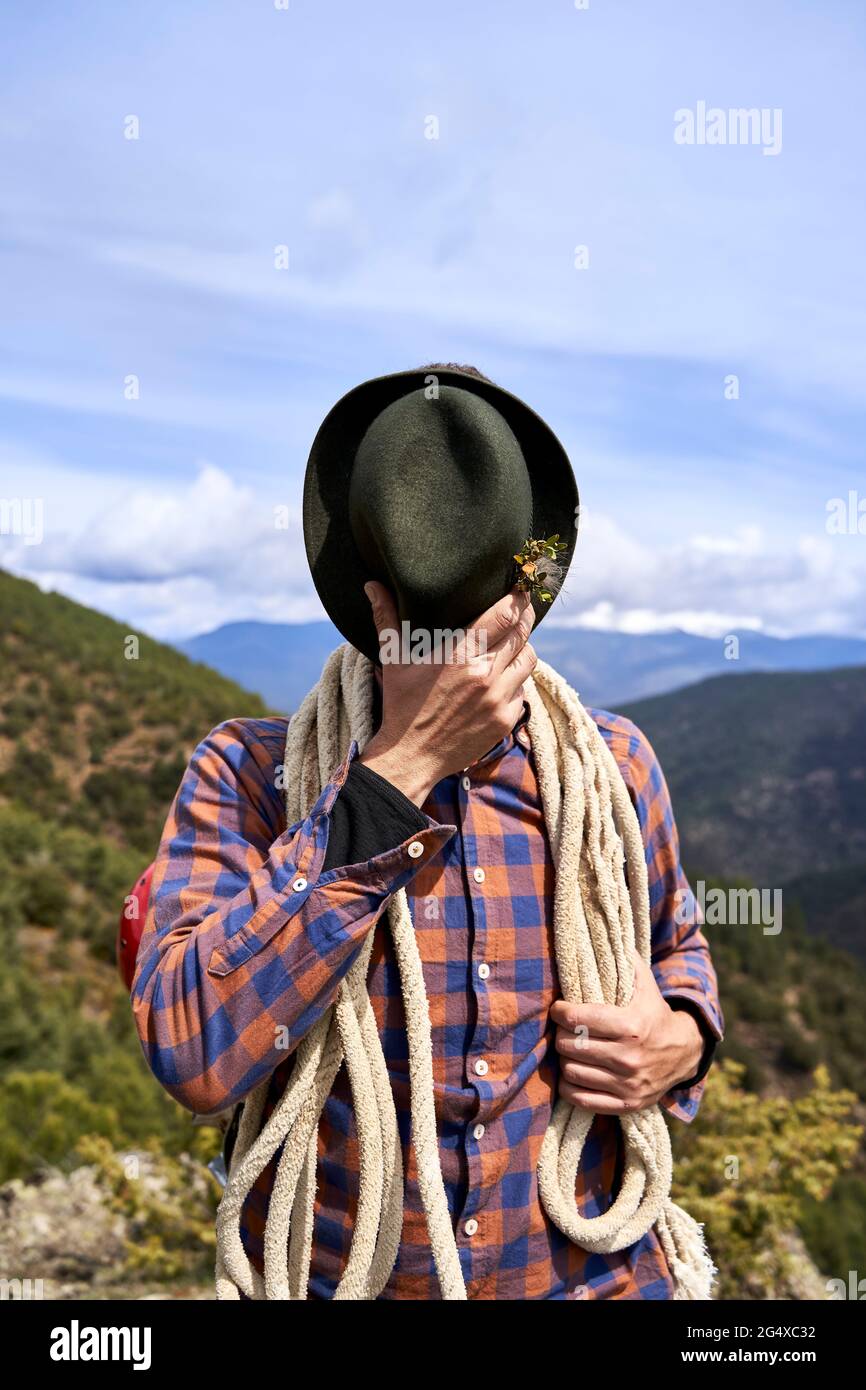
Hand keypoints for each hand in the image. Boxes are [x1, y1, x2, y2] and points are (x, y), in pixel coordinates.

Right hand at [358, 580, 536, 805]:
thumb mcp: (393, 660)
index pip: (504, 615)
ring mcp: (499, 699)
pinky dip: (516, 682)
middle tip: (521, 609)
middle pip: (522, 633)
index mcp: (459, 654)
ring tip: (511, 644)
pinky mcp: (505, 720)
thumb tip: (372, 584)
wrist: (411, 757)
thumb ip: (387, 618)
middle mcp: (485, 675)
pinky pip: (523, 691)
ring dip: (523, 648)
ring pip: (529, 660)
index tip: (519, 589)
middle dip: (524, 618)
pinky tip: (500, 680)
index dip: (517, 599)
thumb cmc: (401, 705)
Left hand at [549, 951, 704, 1114]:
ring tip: (571, 1048)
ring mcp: (627, 1084)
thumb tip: (605, 930)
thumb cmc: (653, 1012)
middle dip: (562, 1034)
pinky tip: (574, 1072)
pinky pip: (580, 1099)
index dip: (561, 1011)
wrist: (684, 1053)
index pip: (578, 1019)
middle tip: (564, 1029)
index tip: (560, 1008)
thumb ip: (624, 959)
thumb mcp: (644, 984)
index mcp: (632, 1026)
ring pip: (571, 1071)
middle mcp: (629, 1057)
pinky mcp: (625, 1104)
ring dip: (565, 1059)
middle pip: (570, 1046)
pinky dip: (570, 1086)